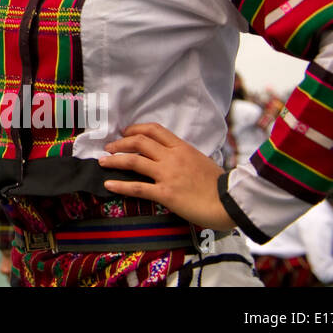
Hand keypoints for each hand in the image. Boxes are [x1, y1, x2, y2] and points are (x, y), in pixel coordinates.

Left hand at [98, 122, 235, 231]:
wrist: (230, 203)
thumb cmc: (219, 184)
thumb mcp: (202, 160)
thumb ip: (184, 155)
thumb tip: (172, 154)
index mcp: (182, 148)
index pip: (154, 130)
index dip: (135, 129)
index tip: (125, 132)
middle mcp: (172, 157)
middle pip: (139, 142)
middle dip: (120, 143)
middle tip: (109, 147)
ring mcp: (167, 174)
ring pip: (134, 161)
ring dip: (114, 160)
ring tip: (102, 161)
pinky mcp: (165, 193)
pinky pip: (138, 187)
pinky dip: (120, 185)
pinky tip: (108, 184)